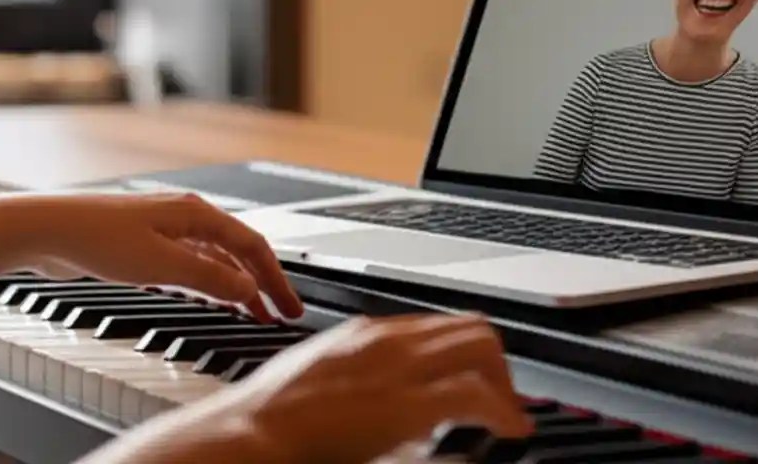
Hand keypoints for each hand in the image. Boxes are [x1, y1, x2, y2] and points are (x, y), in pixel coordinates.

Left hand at [0, 190, 302, 321]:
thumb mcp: (161, 264)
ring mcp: (165, 228)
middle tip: (282, 313)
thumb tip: (248, 288)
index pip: (252, 246)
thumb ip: (209, 277)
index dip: (275, 279)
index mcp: (196, 213)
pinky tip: (211, 297)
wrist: (44, 228)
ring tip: (253, 312)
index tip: (290, 307)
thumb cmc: (95, 237)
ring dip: (237, 285)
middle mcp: (185, 216)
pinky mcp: (146, 244)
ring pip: (216, 257)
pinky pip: (192, 262)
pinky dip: (210, 281)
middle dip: (263, 283)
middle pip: (238, 251)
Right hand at [93, 314, 532, 463]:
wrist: (248, 432)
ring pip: (482, 347)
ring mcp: (398, 368)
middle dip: (497, 363)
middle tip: (503, 398)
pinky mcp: (405, 403)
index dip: (467, 352)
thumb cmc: (268, 419)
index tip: (478, 377)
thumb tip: (372, 400)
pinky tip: (509, 430)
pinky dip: (503, 412)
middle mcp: (388, 340)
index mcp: (365, 334)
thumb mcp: (315, 379)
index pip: (437, 325)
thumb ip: (352, 378)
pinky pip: (476, 395)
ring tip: (509, 415)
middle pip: (470, 327)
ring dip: (504, 383)